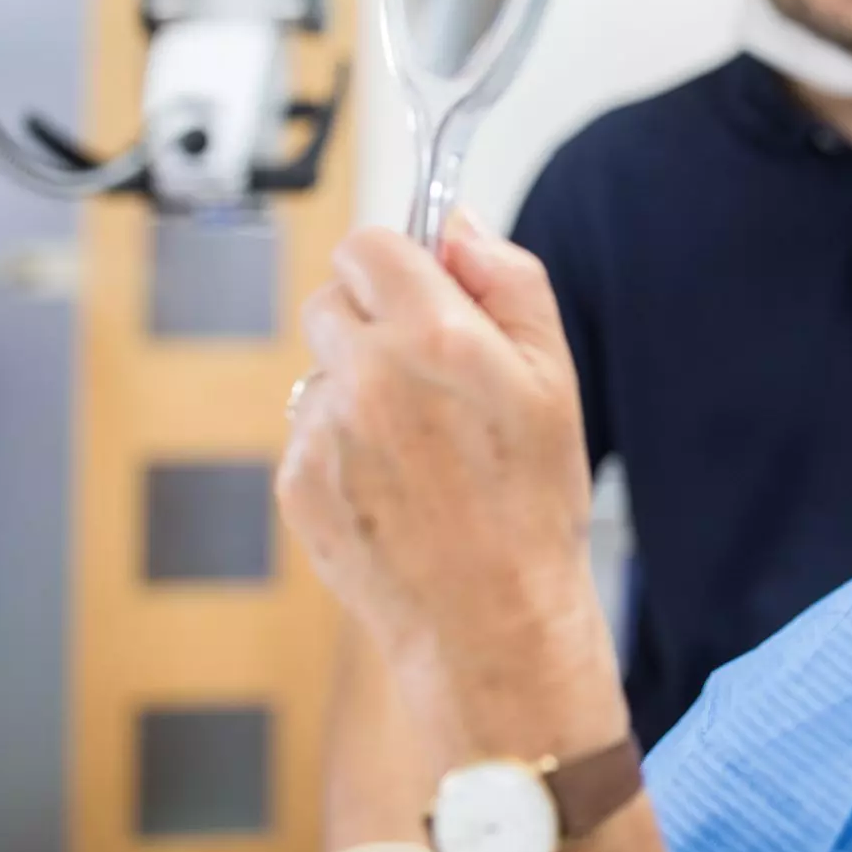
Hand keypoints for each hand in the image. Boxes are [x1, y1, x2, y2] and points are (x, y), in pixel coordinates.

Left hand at [278, 213, 624, 767]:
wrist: (491, 623)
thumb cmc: (533, 503)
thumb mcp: (555, 376)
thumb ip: (510, 281)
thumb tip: (458, 228)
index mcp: (437, 337)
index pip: (369, 245)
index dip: (398, 263)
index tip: (422, 293)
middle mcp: (369, 376)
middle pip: (331, 298)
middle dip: (373, 320)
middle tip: (429, 374)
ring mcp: (323, 432)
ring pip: (320, 367)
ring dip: (356, 384)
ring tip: (419, 444)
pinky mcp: (296, 482)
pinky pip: (308, 431)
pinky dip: (342, 445)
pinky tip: (395, 485)